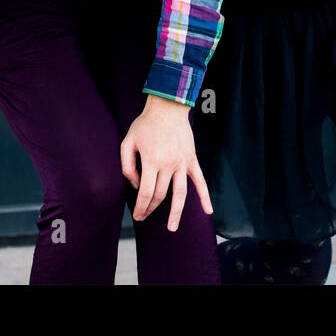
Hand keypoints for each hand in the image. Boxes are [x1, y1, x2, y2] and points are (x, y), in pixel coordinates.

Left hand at [120, 95, 213, 230]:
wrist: (168, 107)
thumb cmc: (145, 124)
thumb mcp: (128, 141)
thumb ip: (127, 165)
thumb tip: (135, 185)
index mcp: (152, 160)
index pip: (146, 193)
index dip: (140, 207)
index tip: (137, 215)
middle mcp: (169, 164)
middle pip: (161, 195)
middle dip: (150, 209)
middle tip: (143, 216)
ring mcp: (182, 163)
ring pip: (180, 194)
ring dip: (176, 213)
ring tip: (172, 228)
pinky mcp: (192, 160)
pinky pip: (201, 181)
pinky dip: (205, 197)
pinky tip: (208, 211)